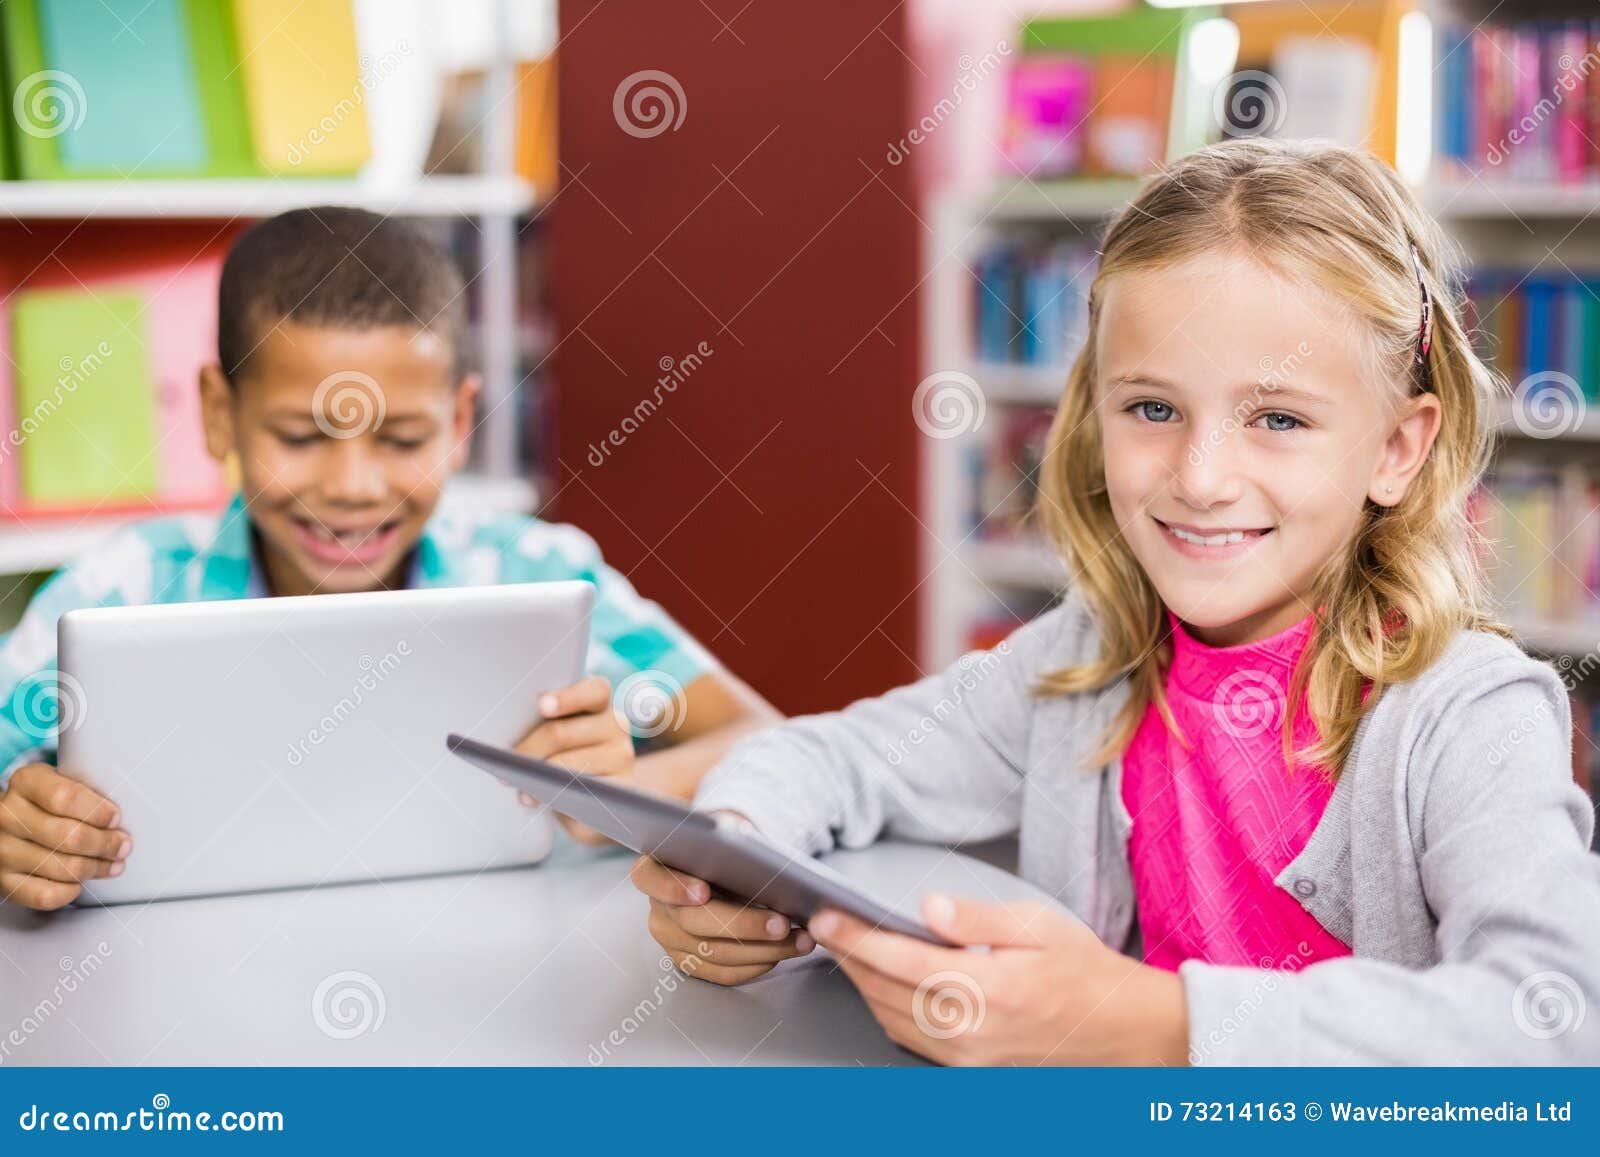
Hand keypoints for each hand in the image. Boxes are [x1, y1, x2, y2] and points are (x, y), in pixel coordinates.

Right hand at [0, 764, 130, 910]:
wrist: (10, 820)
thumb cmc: (47, 800)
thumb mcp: (63, 781)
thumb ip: (87, 792)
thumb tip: (123, 819)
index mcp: (26, 782)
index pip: (65, 798)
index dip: (98, 812)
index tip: (117, 819)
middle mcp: (7, 816)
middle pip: (68, 836)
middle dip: (105, 844)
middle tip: (123, 846)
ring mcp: (2, 850)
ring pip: (61, 867)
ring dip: (96, 868)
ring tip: (113, 864)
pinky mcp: (4, 880)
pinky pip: (45, 895)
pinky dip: (70, 892)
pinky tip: (80, 882)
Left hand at [513, 676, 635, 845]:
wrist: (593, 797)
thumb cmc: (566, 754)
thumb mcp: (557, 732)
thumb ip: (545, 723)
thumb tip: (513, 741)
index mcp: (598, 702)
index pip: (594, 690)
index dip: (568, 697)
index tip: (541, 705)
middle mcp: (615, 724)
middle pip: (563, 732)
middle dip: (529, 748)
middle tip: (506, 762)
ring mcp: (621, 756)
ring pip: (566, 764)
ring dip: (536, 775)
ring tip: (518, 784)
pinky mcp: (622, 788)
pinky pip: (581, 790)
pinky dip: (553, 794)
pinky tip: (537, 797)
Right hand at [630, 854, 815, 984]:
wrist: (726, 867)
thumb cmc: (726, 848)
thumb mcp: (725, 832)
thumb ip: (727, 840)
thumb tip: (749, 846)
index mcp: (654, 868)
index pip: (650, 878)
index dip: (674, 887)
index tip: (703, 891)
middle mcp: (657, 907)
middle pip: (693, 922)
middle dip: (743, 924)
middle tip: (781, 923)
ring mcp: (671, 939)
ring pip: (714, 952)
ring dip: (762, 949)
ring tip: (798, 939)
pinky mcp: (691, 962)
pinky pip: (723, 972)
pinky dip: (757, 964)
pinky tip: (783, 952)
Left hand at [808, 892, 1189, 1065]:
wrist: (1118, 1028)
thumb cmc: (1080, 969)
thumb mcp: (1036, 925)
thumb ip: (977, 918)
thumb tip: (928, 908)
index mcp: (988, 988)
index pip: (900, 961)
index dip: (855, 937)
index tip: (827, 915)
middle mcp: (971, 1029)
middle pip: (884, 990)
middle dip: (848, 956)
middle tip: (825, 923)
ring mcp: (966, 1055)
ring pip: (888, 1017)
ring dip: (859, 983)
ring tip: (844, 947)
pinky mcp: (966, 1067)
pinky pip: (908, 1037)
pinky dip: (883, 1008)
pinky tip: (877, 982)